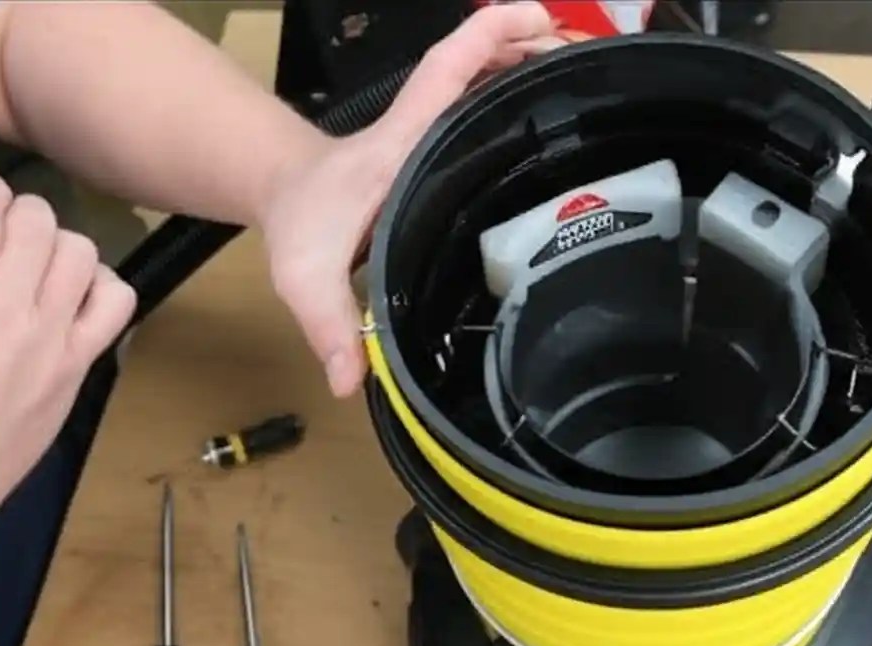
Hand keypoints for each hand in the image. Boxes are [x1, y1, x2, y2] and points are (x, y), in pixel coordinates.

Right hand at [0, 174, 134, 515]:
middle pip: (36, 232)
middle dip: (22, 210)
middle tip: (7, 222)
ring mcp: (46, 355)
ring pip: (80, 258)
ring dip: (60, 240)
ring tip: (38, 255)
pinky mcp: (75, 377)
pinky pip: (115, 306)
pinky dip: (100, 283)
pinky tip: (73, 292)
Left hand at [261, 2, 563, 396]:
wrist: (281, 196)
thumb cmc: (299, 227)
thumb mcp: (306, 280)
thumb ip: (329, 329)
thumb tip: (353, 383)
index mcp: (402, 141)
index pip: (449, 69)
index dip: (494, 36)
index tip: (544, 21)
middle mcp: (420, 124)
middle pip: (480, 60)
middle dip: (533, 43)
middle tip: (590, 53)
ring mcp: (428, 128)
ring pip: (484, 75)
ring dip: (528, 62)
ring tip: (586, 70)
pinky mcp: (433, 141)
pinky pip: (479, 100)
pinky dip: (513, 89)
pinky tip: (547, 108)